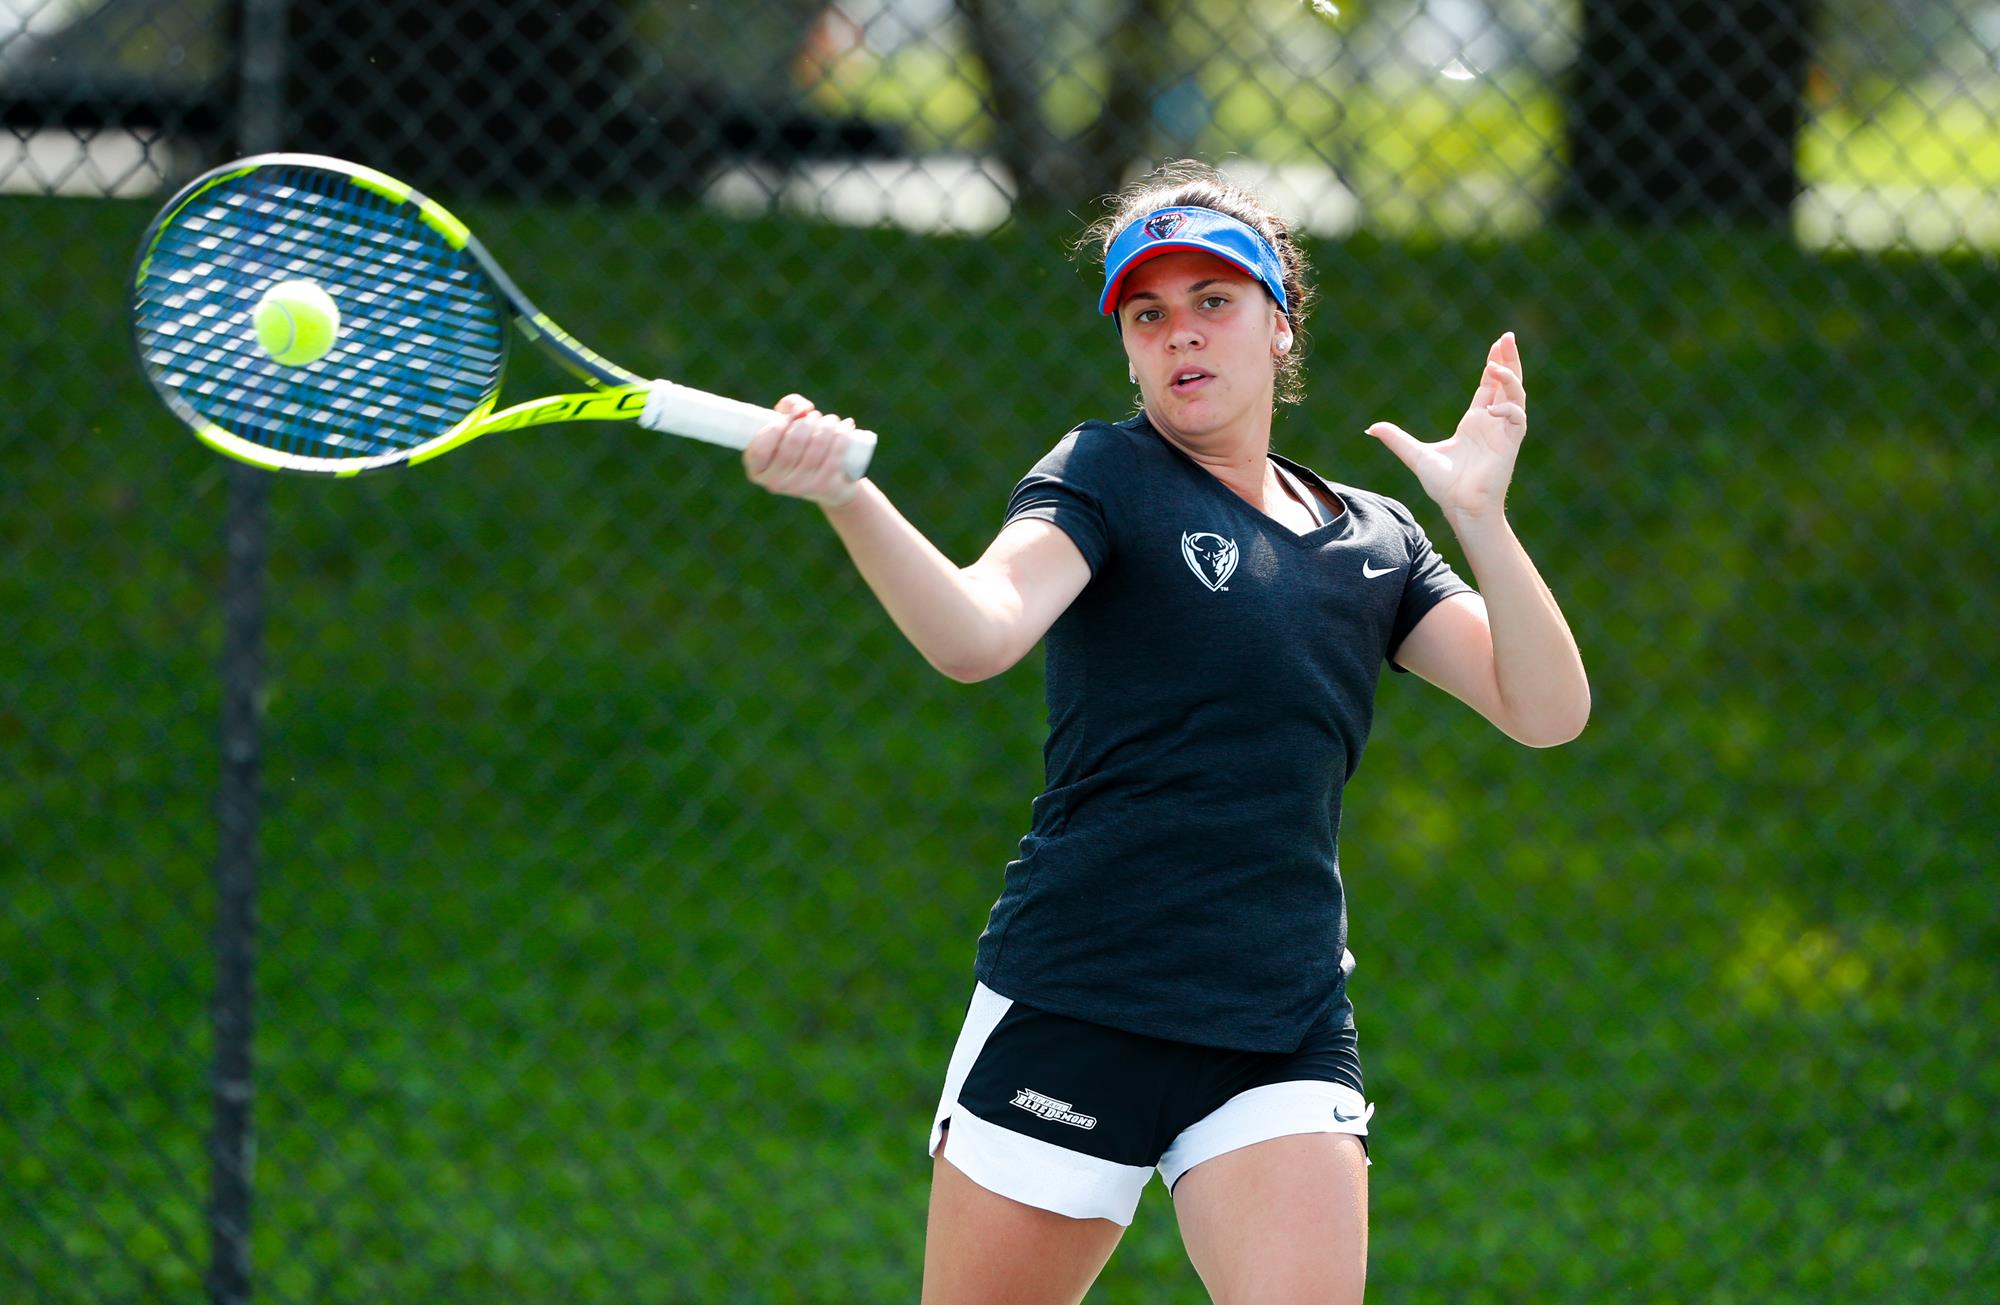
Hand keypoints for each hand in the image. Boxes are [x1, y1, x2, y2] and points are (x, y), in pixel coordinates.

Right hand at [744, 393, 863, 507]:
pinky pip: (835, 457)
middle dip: (807, 421)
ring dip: (827, 424)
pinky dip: (842, 436)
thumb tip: (803, 410)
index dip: (776, 426)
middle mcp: (776, 483)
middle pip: (793, 442)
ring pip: (817, 445)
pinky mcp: (826, 488)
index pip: (759, 448)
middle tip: (815, 418)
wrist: (831, 485)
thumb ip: (787, 407)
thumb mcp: (787, 427)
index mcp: (758, 470)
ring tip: (831, 421)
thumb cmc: (801, 448)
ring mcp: (801, 488)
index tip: (790, 417)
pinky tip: (847, 426)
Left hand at [1366, 332, 1527, 525]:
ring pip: (1516, 396)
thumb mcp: (1416, 455)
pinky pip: (1517, 419)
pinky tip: (1492, 410)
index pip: (1489, 386)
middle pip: (1508, 383)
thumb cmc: (1444, 486)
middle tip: (1507, 337)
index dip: (1493, 365)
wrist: (1460, 507)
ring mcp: (1503, 433)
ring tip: (1496, 365)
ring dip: (1510, 379)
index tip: (1494, 346)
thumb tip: (1371, 428)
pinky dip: (1508, 410)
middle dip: (1510, 360)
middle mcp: (1492, 423)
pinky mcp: (1510, 444)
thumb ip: (1397, 439)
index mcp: (1475, 422)